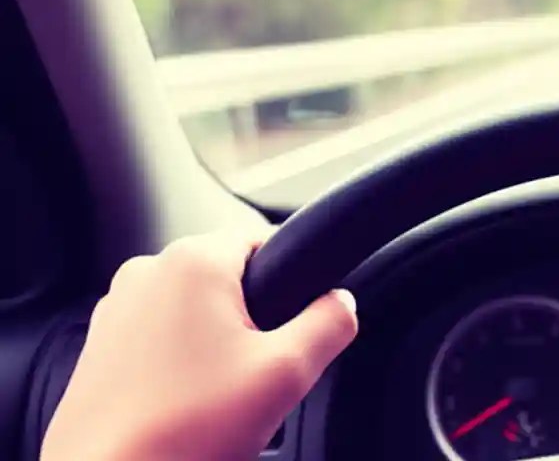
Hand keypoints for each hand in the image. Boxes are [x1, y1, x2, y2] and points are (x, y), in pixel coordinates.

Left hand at [41, 227, 357, 460]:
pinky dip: (182, 364)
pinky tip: (187, 405)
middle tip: (255, 374)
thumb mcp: (286, 373)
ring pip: (197, 312)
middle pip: (232, 280)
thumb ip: (329, 324)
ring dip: (217, 345)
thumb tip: (342, 303)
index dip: (292, 286)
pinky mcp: (101, 346)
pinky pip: (162, 339)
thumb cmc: (184, 430)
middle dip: (253, 321)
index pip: (268, 243)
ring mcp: (117, 309)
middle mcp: (147, 272)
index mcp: (193, 261)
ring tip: (217, 395)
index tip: (289, 333)